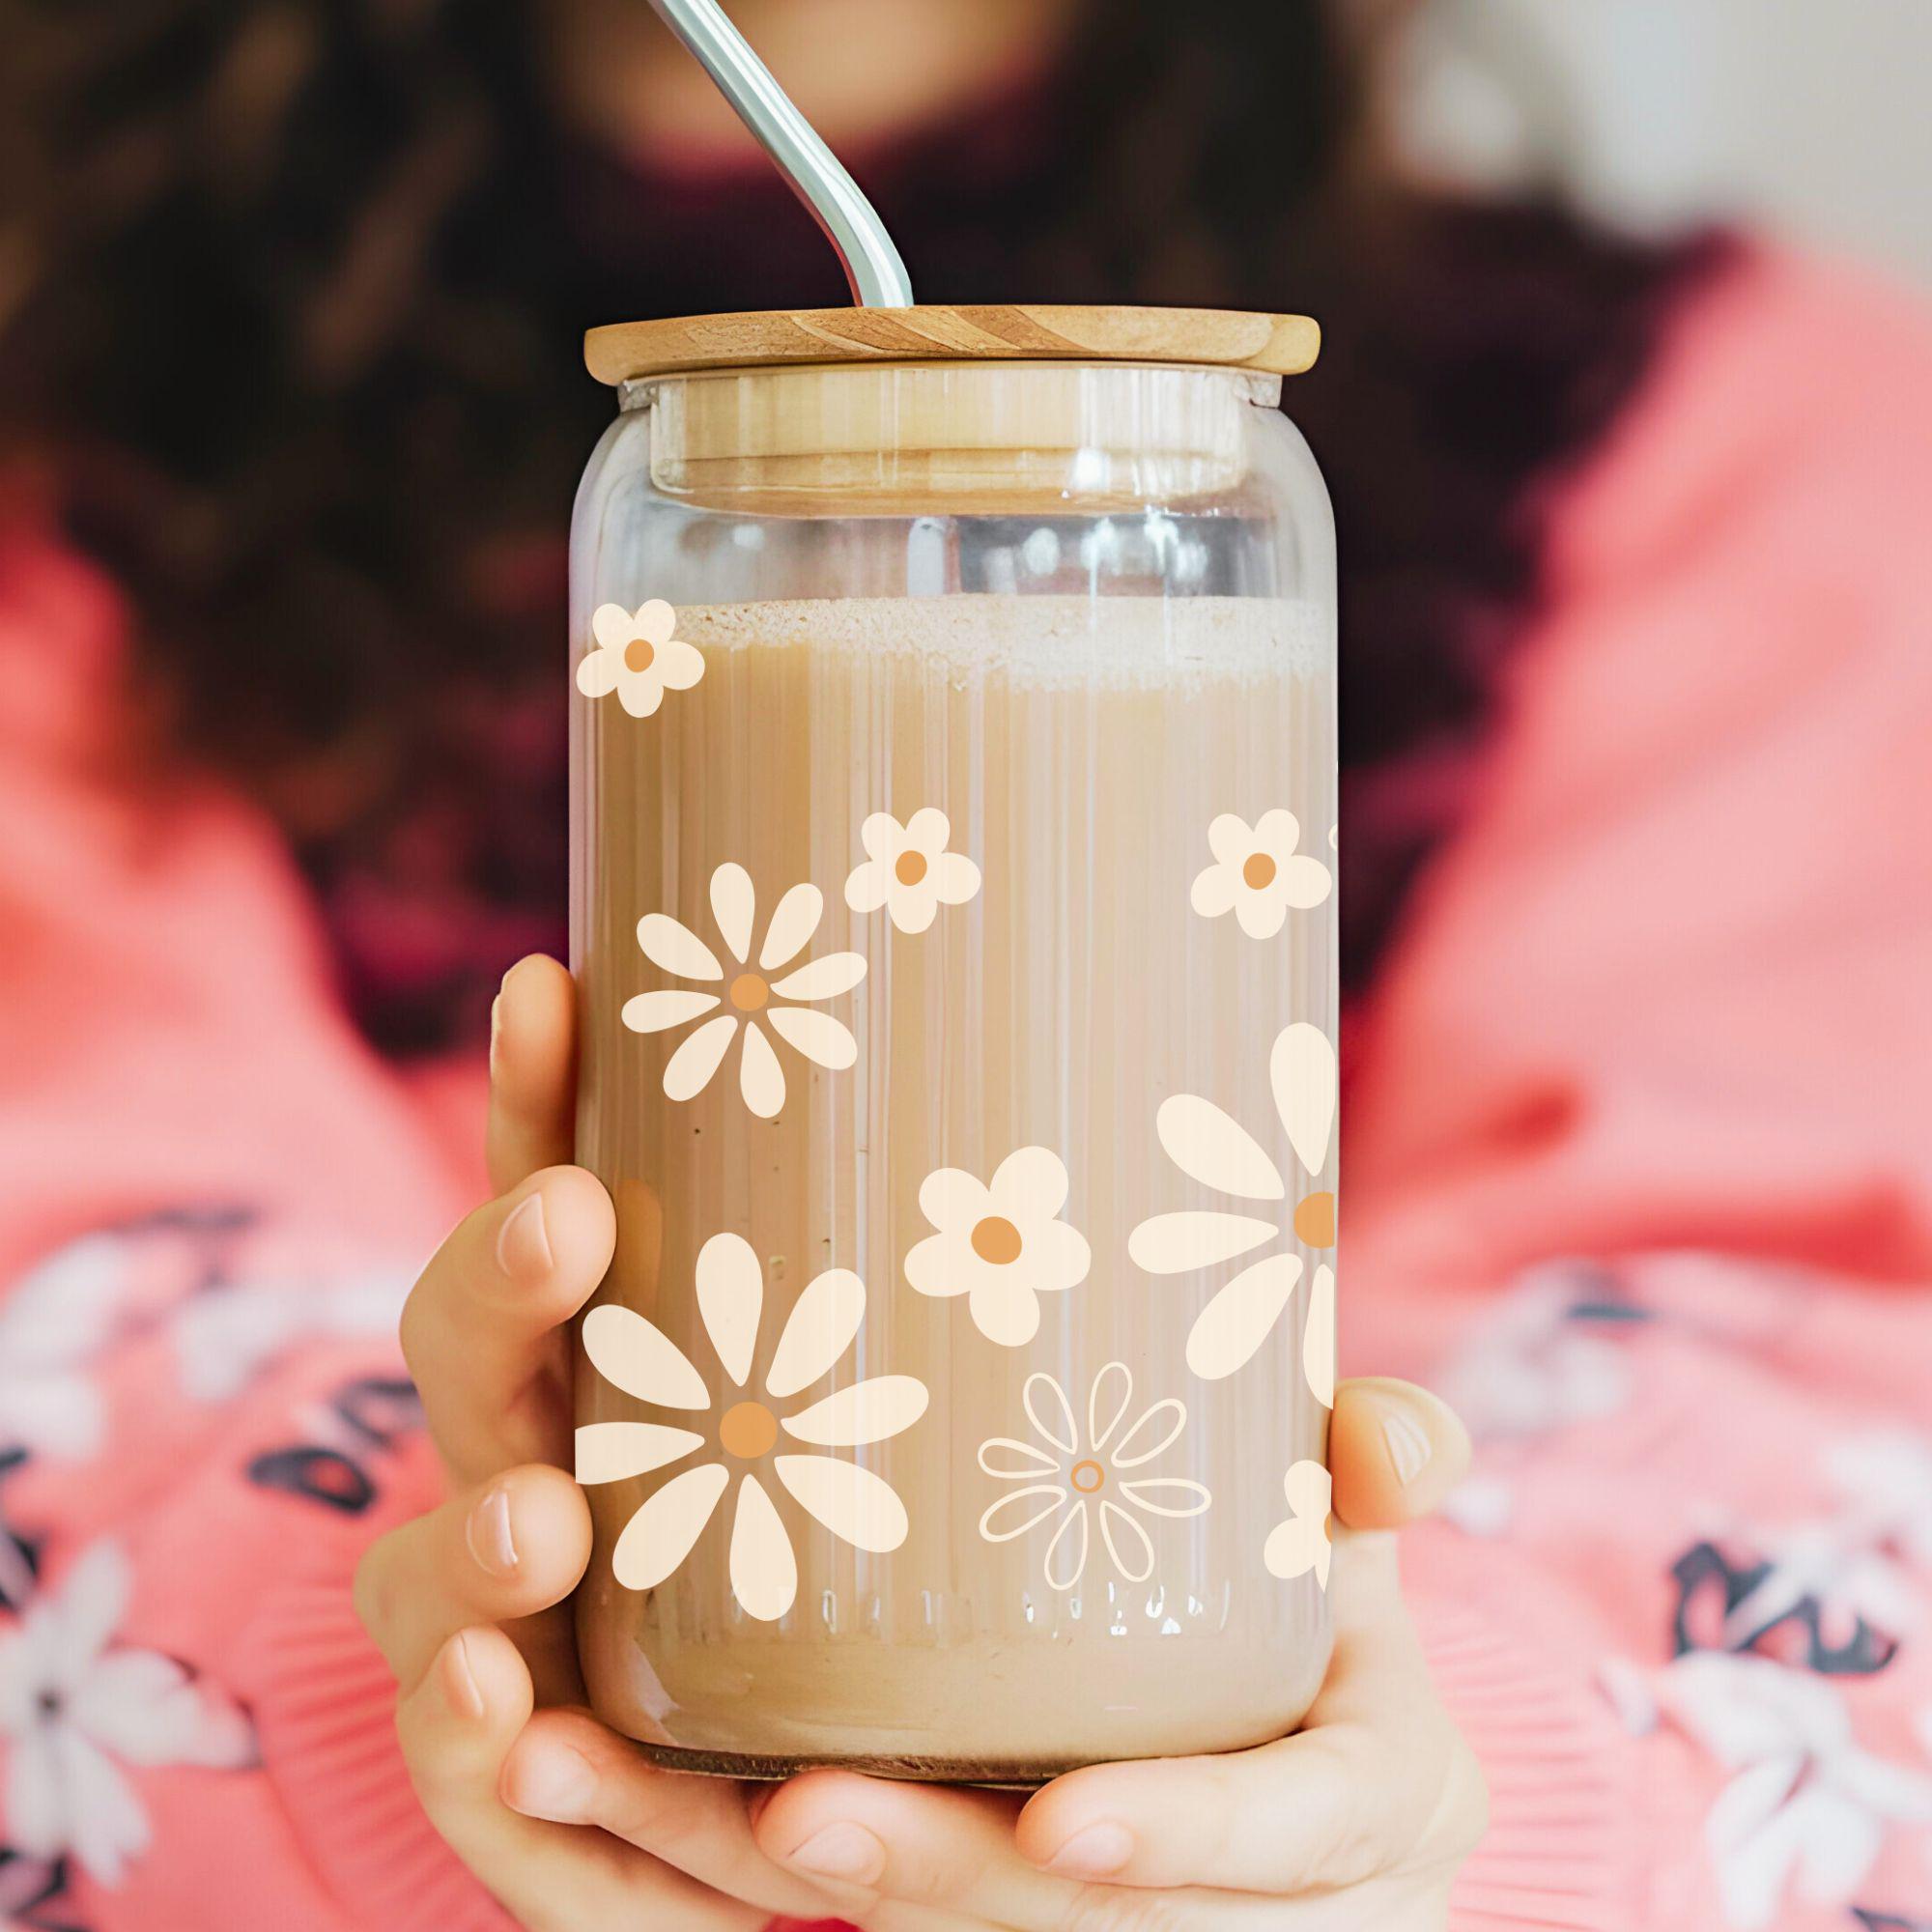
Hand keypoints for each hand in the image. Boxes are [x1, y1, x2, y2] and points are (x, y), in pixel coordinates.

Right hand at [358, 954, 1483, 1930]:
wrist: (999, 1819)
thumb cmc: (1055, 1601)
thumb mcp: (1152, 1519)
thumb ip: (1267, 1480)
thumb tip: (1409, 1443)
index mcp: (693, 1337)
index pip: (585, 1189)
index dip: (548, 1089)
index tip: (559, 974)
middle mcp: (591, 1454)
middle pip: (480, 1345)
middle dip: (500, 1275)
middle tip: (579, 1224)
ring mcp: (560, 1605)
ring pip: (442, 1549)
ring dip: (465, 1529)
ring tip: (547, 1519)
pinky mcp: (569, 1762)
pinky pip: (474, 1756)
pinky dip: (472, 1742)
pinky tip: (514, 1732)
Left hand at [743, 1468, 1486, 1929]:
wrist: (1311, 1758)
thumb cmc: (1321, 1629)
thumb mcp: (1354, 1550)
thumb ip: (1362, 1475)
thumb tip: (1385, 1429)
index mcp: (1379, 1808)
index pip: (1298, 1835)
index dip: (1183, 1836)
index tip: (1058, 1824)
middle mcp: (1289, 1917)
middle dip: (950, 1885)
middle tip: (797, 1815)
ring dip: (853, 1901)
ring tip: (708, 1818)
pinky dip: (832, 1898)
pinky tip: (688, 1832)